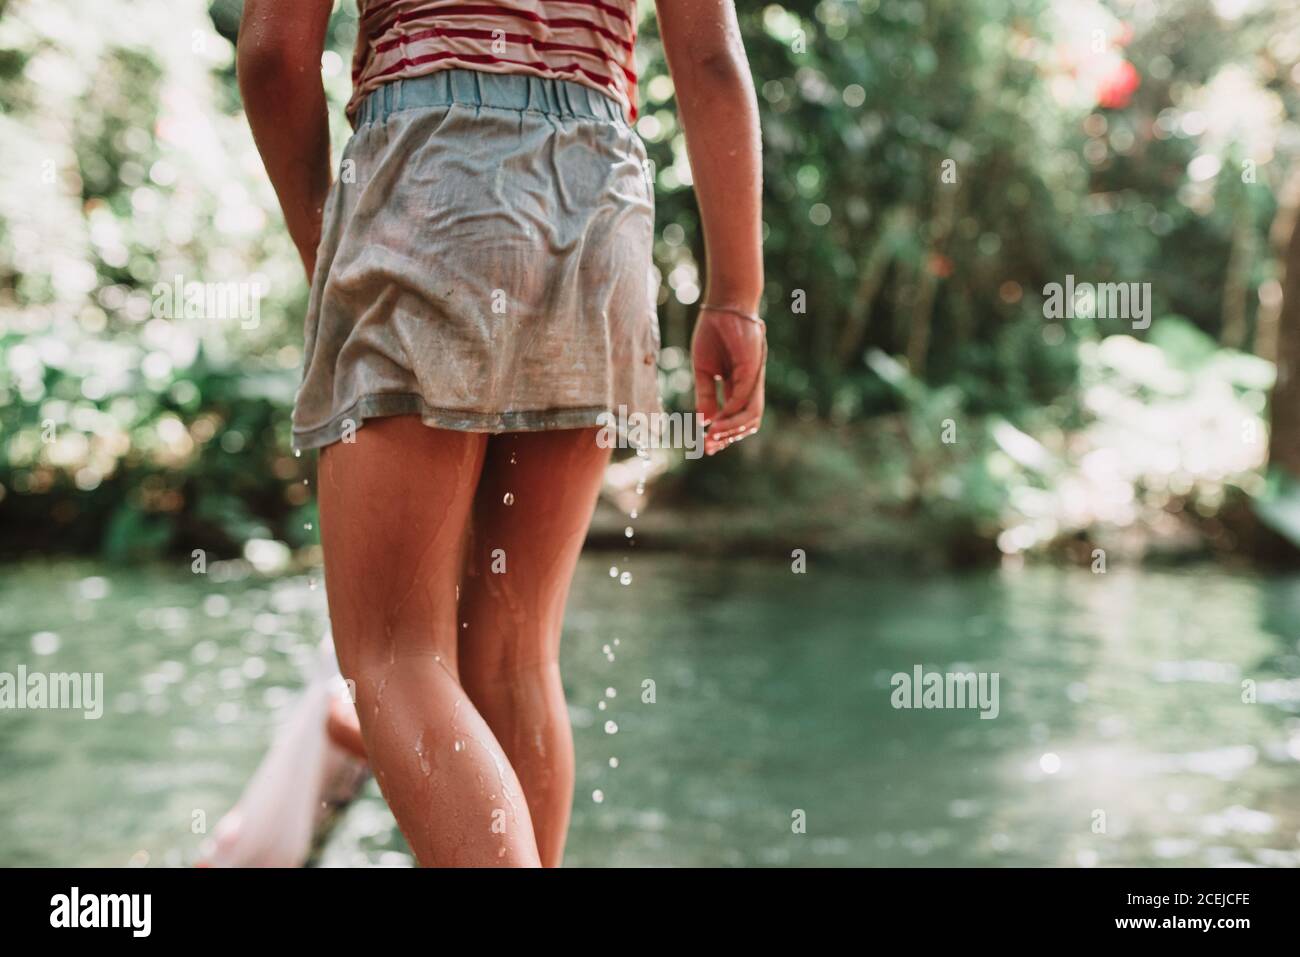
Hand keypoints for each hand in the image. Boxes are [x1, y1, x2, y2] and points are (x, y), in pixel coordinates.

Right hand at [691, 306, 766, 455]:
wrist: (723, 305)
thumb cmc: (713, 334)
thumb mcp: (703, 370)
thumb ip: (706, 396)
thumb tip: (704, 422)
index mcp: (738, 386)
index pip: (735, 417)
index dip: (723, 433)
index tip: (706, 446)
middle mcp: (750, 386)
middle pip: (747, 422)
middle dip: (728, 437)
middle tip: (709, 447)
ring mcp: (754, 378)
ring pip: (752, 415)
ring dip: (732, 430)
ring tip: (713, 437)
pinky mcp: (753, 370)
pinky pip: (744, 398)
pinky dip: (731, 413)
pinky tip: (716, 421)